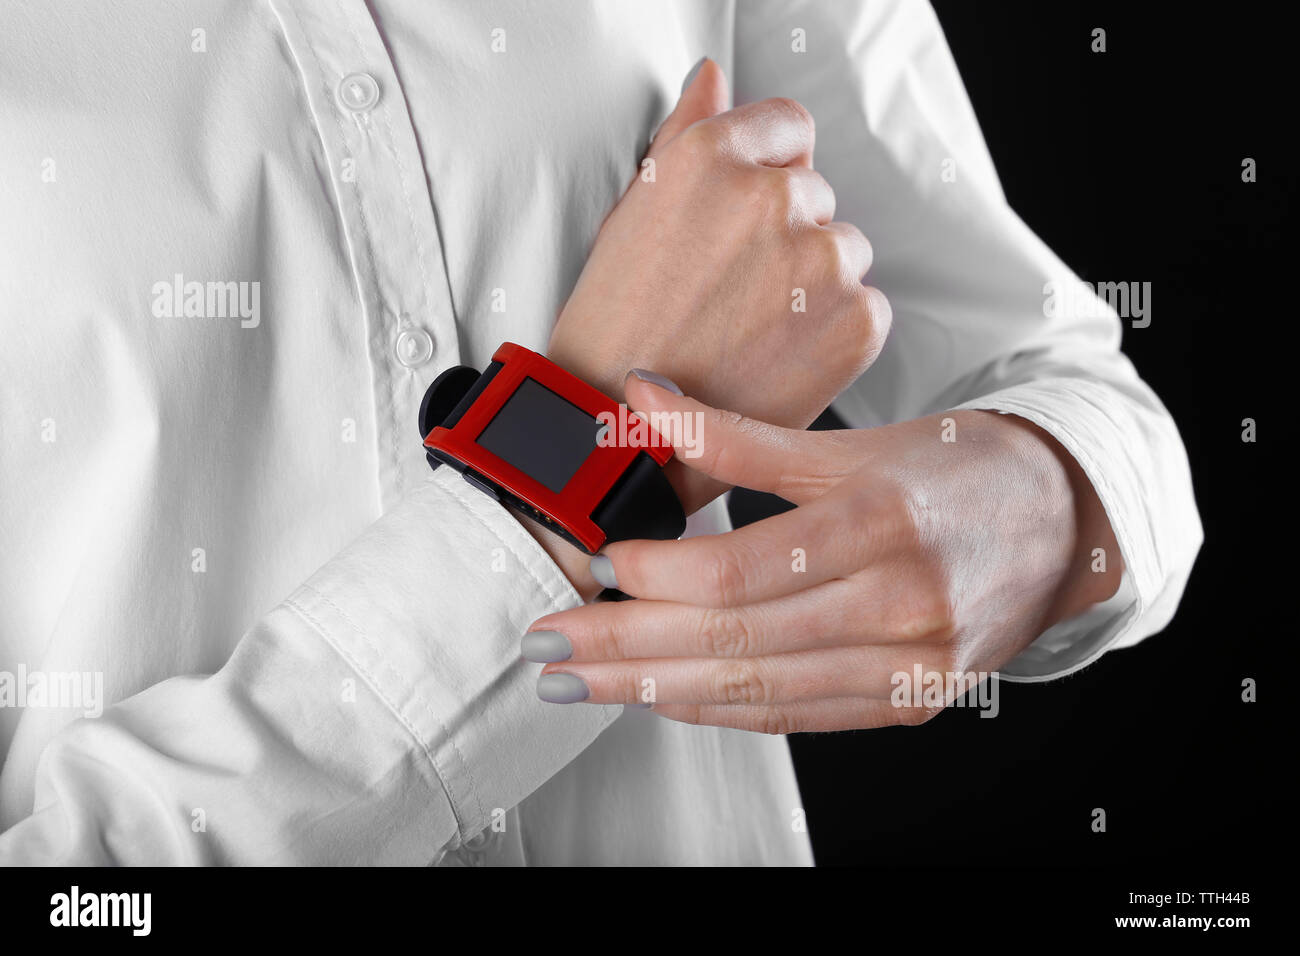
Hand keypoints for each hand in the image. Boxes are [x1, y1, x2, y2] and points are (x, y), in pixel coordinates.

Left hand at [523, 377, 1123, 729]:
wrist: (1059, 523)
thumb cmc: (951, 471)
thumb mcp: (849, 443)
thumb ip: (737, 435)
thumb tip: (638, 398)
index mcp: (882, 525)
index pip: (743, 571)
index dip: (657, 578)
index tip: (594, 566)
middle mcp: (900, 606)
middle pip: (736, 639)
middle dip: (627, 648)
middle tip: (545, 649)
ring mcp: (908, 666)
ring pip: (759, 689)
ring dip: (656, 689)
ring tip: (580, 682)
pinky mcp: (908, 703)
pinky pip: (798, 714)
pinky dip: (721, 709)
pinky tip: (661, 697)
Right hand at [547, 59, 888, 515]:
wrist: (620, 438)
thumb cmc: (614, 330)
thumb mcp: (630, 213)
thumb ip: (685, 134)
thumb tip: (713, 77)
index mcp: (710, 157)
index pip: (787, 129)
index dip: (767, 175)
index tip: (743, 224)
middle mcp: (771, 197)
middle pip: (815, 195)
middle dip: (784, 238)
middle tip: (730, 296)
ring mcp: (819, 258)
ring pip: (844, 251)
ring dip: (813, 284)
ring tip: (750, 333)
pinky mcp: (855, 318)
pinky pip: (867, 306)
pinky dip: (834, 334)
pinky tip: (777, 360)